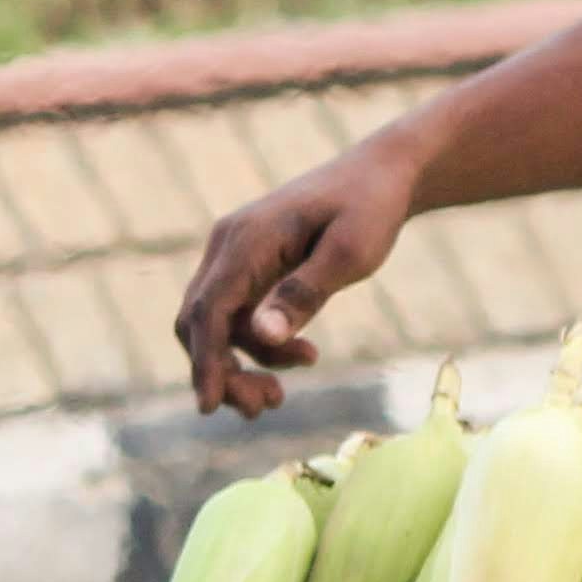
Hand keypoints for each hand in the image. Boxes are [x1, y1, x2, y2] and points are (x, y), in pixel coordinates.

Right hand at [176, 137, 418, 415]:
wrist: (380, 174)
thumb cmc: (370, 209)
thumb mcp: (350, 254)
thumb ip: (305, 294)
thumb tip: (264, 336)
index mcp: (248, 239)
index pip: (209, 310)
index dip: (206, 362)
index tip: (210, 407)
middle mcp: (229, 244)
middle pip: (200, 322)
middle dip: (222, 371)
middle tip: (266, 407)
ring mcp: (234, 254)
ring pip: (215, 324)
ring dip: (240, 365)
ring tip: (280, 396)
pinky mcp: (248, 264)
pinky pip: (235, 315)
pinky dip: (257, 345)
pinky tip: (301, 355)